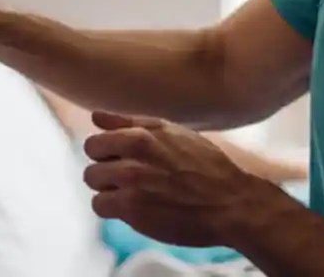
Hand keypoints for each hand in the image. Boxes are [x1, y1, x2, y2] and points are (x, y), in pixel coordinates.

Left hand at [82, 111, 275, 248]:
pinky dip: (112, 208)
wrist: (232, 202)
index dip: (108, 147)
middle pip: (91, 154)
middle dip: (105, 165)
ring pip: (92, 179)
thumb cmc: (207, 167)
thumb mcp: (173, 133)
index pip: (98, 133)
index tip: (121, 157)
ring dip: (108, 187)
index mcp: (143, 131)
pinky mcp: (131, 208)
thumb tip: (96, 115)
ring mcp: (130, 180)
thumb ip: (131, 124)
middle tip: (127, 177)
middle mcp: (133, 151)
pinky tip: (133, 208)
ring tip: (133, 193)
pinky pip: (100, 205)